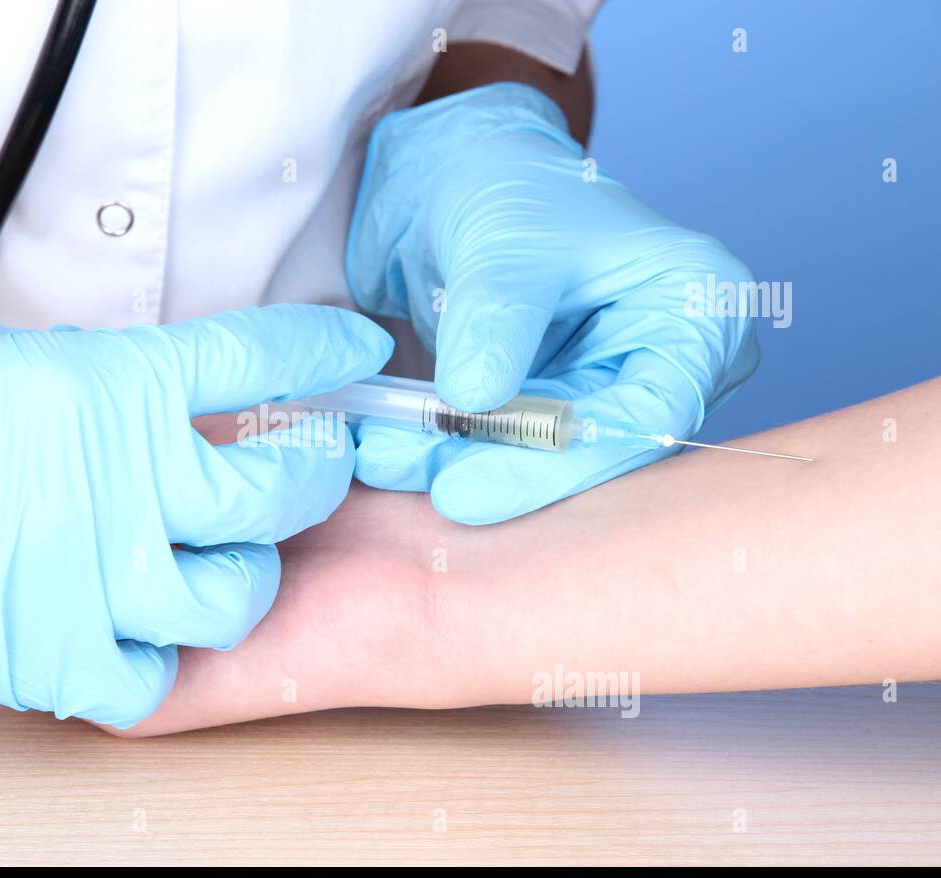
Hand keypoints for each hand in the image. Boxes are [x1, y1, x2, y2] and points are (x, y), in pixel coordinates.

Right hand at [0, 303, 391, 725]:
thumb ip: (92, 381)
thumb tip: (144, 394)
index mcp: (109, 385)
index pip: (261, 357)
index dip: (323, 347)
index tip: (355, 348)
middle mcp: (119, 484)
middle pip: (279, 491)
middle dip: (314, 474)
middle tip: (310, 466)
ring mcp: (87, 580)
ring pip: (234, 597)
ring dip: (246, 576)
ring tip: (228, 559)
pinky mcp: (40, 657)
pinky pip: (146, 676)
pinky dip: (155, 655)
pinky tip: (138, 629)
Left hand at [346, 82, 758, 523]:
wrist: (458, 184)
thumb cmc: (510, 183)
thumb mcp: (503, 239)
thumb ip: (495, 317)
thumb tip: (473, 399)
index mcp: (698, 308)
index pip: (650, 414)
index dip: (564, 460)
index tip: (475, 485)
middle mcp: (666, 365)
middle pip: (595, 453)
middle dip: (503, 473)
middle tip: (429, 488)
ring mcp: (607, 395)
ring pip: (539, 462)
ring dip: (459, 466)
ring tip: (384, 457)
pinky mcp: (549, 415)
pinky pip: (500, 452)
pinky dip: (444, 453)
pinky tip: (388, 451)